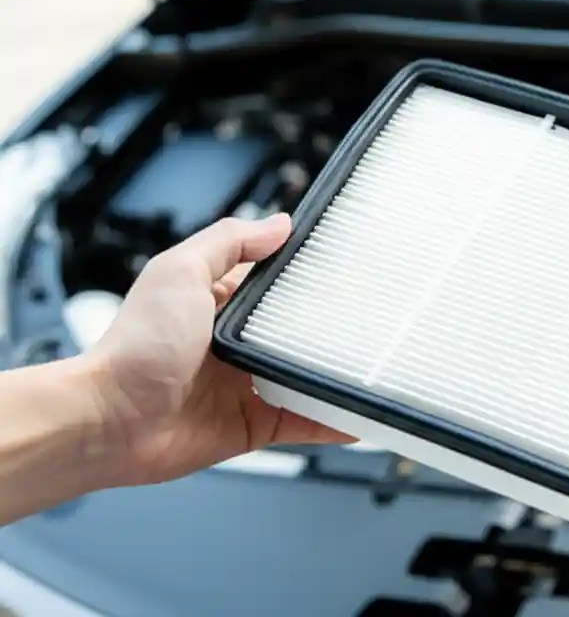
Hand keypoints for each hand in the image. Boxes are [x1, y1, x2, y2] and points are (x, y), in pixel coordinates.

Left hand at [87, 214, 351, 485]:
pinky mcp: (255, 425)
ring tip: (378, 367)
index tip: (347, 271)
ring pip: (310, 377)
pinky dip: (336, 421)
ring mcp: (248, 386)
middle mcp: (237, 345)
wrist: (109, 421)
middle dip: (335, 329)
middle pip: (301, 333)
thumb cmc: (133, 347)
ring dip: (340, 375)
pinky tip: (362, 414)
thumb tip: (278, 223)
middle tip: (374, 320)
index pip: (277, 286)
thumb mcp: (179, 271)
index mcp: (220, 303)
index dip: (310, 279)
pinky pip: (306, 422)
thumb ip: (229, 242)